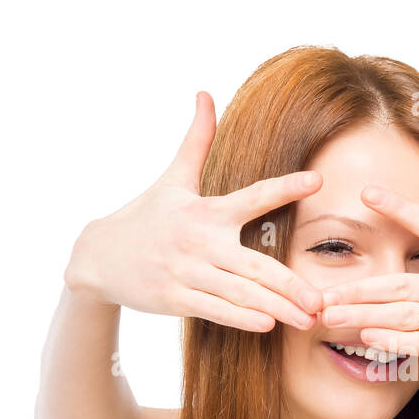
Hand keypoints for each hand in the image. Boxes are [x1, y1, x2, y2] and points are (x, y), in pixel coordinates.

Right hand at [64, 91, 324, 330]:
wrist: (97, 256)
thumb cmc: (145, 216)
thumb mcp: (172, 178)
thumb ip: (196, 140)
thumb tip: (204, 93)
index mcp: (206, 210)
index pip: (252, 196)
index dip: (284, 187)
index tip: (317, 181)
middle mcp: (198, 241)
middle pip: (252, 264)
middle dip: (289, 284)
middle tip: (321, 299)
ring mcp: (186, 272)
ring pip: (238, 293)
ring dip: (275, 308)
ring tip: (306, 319)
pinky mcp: (174, 298)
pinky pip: (214, 310)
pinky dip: (241, 318)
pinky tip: (268, 325)